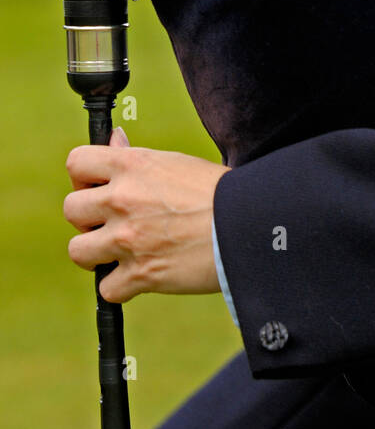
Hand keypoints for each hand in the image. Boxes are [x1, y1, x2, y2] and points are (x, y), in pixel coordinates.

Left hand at [64, 127, 228, 301]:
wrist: (248, 225)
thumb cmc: (219, 192)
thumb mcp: (176, 163)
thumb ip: (137, 157)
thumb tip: (114, 140)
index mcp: (132, 166)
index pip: (76, 163)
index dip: (85, 177)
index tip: (99, 187)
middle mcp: (122, 200)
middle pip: (72, 209)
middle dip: (89, 218)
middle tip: (115, 222)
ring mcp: (127, 239)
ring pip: (78, 251)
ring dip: (97, 253)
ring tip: (121, 251)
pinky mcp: (140, 275)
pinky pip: (107, 288)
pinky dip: (122, 287)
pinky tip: (141, 276)